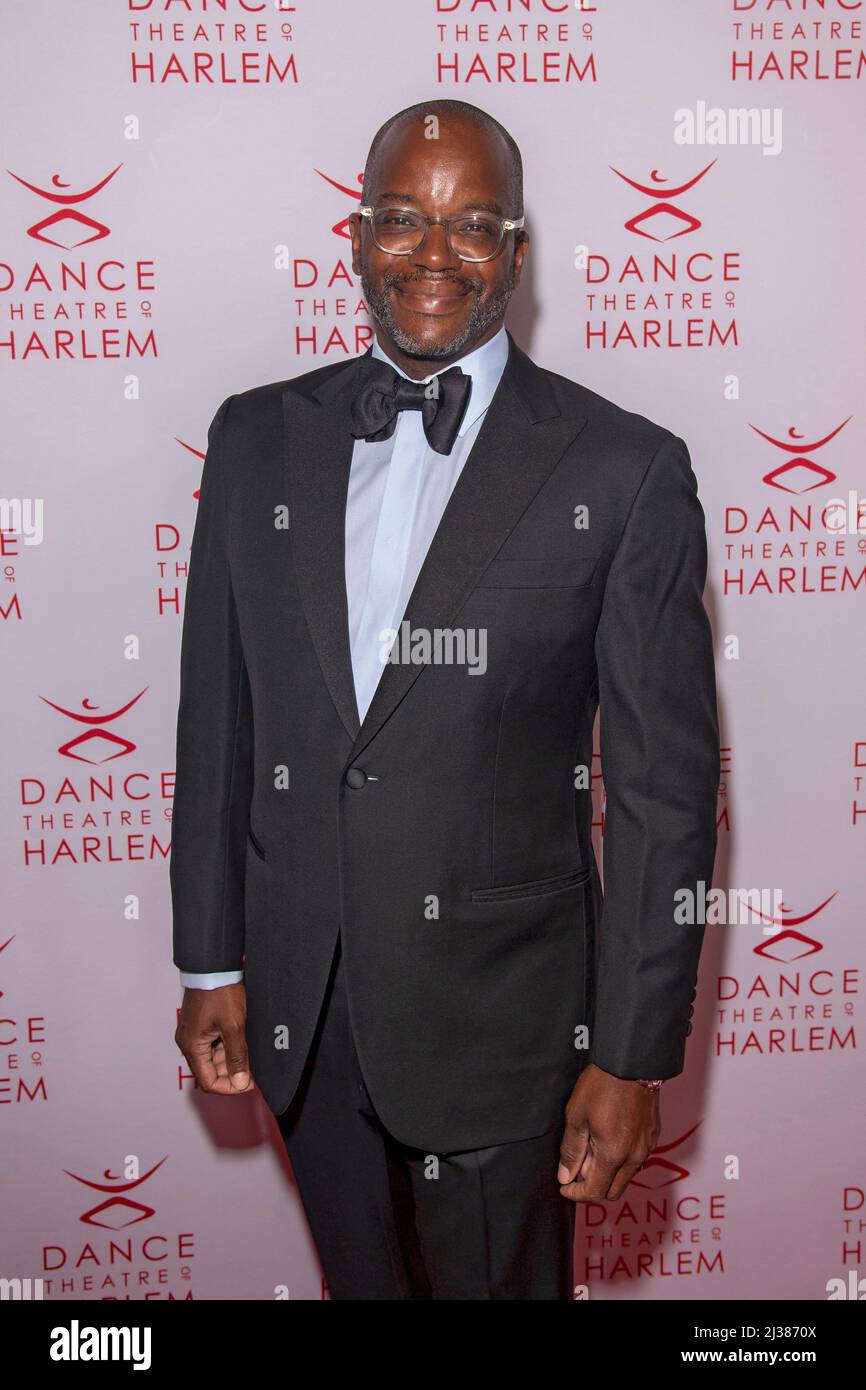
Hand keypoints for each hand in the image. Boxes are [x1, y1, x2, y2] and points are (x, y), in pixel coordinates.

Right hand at [175, 983, 255, 1095]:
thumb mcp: (233, 1027)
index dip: (229, 1087)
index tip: (248, 1083)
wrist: (213, 967)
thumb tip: (240, 1083)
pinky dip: (226, 1048)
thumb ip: (237, 1057)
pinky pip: (212, 1044)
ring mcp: (193, 1033)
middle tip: (253, 1070)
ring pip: (212, 1058)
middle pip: (209, 1071)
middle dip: (231, 1073)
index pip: (208, 1082)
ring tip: (250, 1056)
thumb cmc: (220, 993)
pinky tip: (242, 1043)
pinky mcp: (199, 1025)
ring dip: (230, 1060)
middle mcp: (188, 1043)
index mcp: (192, 1047)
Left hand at [557, 1063, 659, 1201]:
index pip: (595, 1192)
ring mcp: (646, 1147)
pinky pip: (636, 1160)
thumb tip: (565, 1177)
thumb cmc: (602, 1086)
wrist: (632, 1063)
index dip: (577, 1194)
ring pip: (626, 1176)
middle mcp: (634, 1157)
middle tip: (578, 1165)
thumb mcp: (577, 1116)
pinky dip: (621, 1160)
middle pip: (613, 1191)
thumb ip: (572, 1151)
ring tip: (592, 1146)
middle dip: (593, 1186)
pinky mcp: (653, 1136)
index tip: (564, 1187)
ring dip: (608, 1172)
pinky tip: (609, 1138)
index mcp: (613, 1155)